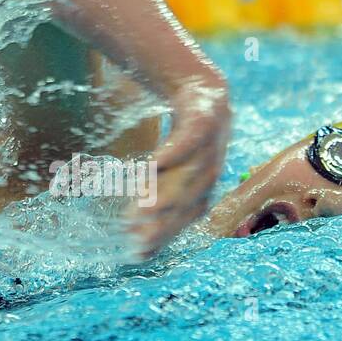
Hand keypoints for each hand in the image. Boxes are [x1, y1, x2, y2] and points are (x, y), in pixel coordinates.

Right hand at [132, 76, 230, 256]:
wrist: (201, 88)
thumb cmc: (182, 138)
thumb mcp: (168, 170)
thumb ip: (152, 196)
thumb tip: (130, 230)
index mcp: (202, 189)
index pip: (183, 218)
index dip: (162, 236)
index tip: (137, 252)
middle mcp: (210, 172)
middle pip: (186, 202)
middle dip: (162, 222)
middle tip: (135, 236)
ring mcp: (210, 147)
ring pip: (189, 175)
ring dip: (167, 194)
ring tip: (142, 210)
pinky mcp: (203, 119)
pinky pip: (190, 138)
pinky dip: (175, 152)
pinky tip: (155, 163)